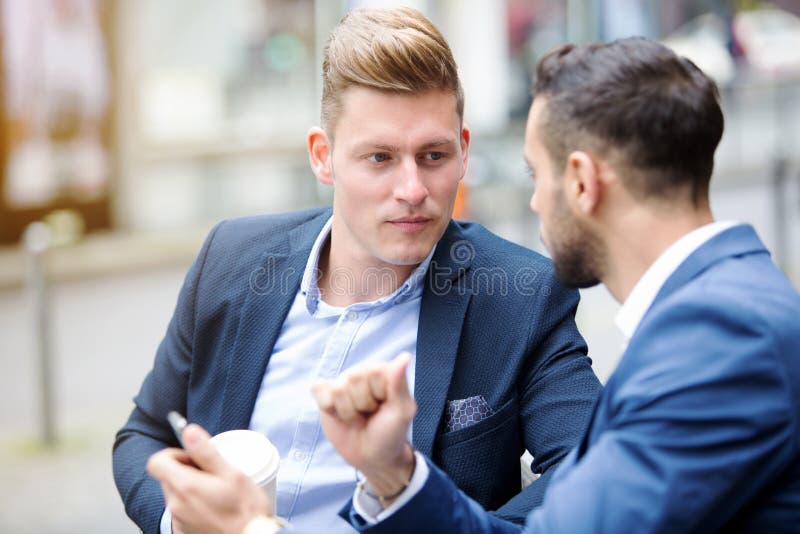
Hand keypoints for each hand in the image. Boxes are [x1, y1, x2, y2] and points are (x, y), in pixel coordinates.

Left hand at [146, 424, 271, 533]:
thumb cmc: (246, 511)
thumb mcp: (232, 474)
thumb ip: (206, 452)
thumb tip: (189, 432)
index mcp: (185, 487)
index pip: (157, 462)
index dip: (174, 454)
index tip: (193, 457)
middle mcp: (176, 505)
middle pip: (167, 477)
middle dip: (186, 470)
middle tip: (212, 473)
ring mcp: (179, 521)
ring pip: (176, 494)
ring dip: (191, 488)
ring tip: (217, 492)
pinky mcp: (184, 532)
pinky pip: (183, 511)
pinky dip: (194, 505)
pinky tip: (215, 508)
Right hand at [313, 352, 416, 496]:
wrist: (371, 456)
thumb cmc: (390, 432)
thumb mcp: (402, 411)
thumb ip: (399, 384)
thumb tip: (404, 357)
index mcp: (381, 371)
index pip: (372, 373)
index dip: (377, 395)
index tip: (384, 407)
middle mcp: (361, 372)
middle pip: (351, 381)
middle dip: (362, 405)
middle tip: (370, 414)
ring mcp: (342, 383)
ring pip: (336, 390)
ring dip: (348, 412)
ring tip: (357, 418)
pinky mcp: (325, 394)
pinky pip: (318, 390)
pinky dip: (329, 408)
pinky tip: (339, 415)